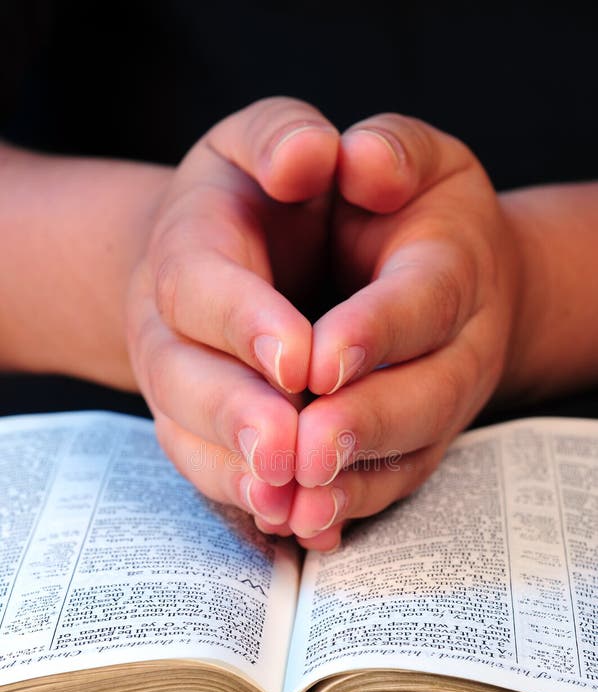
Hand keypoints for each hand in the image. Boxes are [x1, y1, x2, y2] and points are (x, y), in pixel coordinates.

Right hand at [125, 98, 338, 528]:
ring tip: (290, 500)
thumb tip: (310, 157)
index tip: (302, 360)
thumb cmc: (267, 194)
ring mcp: (180, 382)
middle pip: (184, 375)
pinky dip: (249, 499)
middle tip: (289, 450)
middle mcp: (169, 323)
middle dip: (237, 414)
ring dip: (241, 472)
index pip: (201, 283)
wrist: (235, 251)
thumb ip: (287, 137)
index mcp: (190, 242)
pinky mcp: (202, 428)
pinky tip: (296, 521)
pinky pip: (212, 473)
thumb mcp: (271, 139)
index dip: (247, 322)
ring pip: (192, 437)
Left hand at [287, 113, 520, 550]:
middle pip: (424, 397)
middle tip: (303, 450)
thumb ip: (383, 149)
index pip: (422, 299)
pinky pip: (385, 487)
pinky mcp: (408, 444)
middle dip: (362, 425)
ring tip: (295, 503)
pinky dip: (343, 509)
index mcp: (452, 263)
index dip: (373, 331)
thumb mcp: (403, 152)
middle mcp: (456, 346)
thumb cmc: (404, 205)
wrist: (436, 268)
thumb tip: (349, 158)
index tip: (314, 361)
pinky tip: (297, 523)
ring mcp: (435, 403)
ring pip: (406, 457)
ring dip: (350, 483)